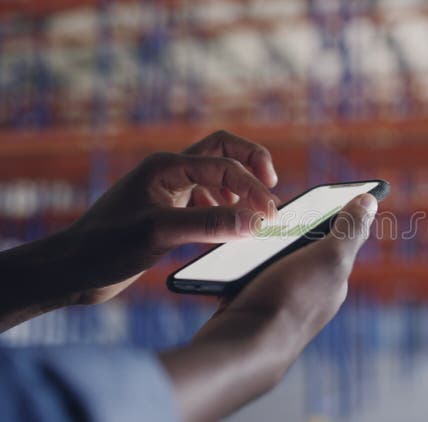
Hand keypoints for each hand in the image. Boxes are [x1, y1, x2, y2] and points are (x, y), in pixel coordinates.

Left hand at [68, 130, 279, 303]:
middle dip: (252, 164)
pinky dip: (225, 207)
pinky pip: (206, 198)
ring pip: (216, 174)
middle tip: (272, 188)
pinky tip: (228, 227)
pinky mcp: (167, 211)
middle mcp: (169, 172)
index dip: (252, 189)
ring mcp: (168, 191)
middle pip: (223, 150)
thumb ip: (211, 223)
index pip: (224, 166)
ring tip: (254, 212)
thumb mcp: (161, 233)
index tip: (270, 217)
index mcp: (166, 167)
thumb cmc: (104, 248)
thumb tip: (256, 221)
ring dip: (239, 187)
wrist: (70, 271)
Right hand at [160, 194, 377, 421]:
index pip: (335, 237)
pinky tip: (227, 255)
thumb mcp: (329, 258)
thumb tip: (369, 201)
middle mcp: (308, 291)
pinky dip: (237, 262)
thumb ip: (349, 230)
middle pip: (298, 245)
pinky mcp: (247, 304)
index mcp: (332, 279)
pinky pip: (243, 274)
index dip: (325, 213)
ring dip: (258, 243)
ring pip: (268, 258)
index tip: (310, 194)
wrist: (243, 346)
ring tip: (246, 227)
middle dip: (286, 227)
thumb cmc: (290, 300)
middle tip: (268, 210)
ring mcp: (277, 299)